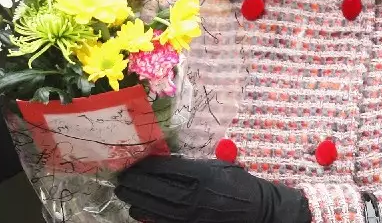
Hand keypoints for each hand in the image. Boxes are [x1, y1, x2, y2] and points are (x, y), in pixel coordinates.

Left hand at [115, 156, 310, 222]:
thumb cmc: (241, 186)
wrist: (262, 213)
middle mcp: (194, 196)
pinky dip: (150, 219)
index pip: (163, 169)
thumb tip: (165, 163)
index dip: (144, 167)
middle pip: (155, 190)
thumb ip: (193, 166)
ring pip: (155, 209)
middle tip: (120, 180)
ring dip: (137, 202)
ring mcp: (192, 216)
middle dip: (134, 184)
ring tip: (124, 196)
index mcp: (201, 176)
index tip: (132, 163)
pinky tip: (139, 214)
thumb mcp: (219, 168)